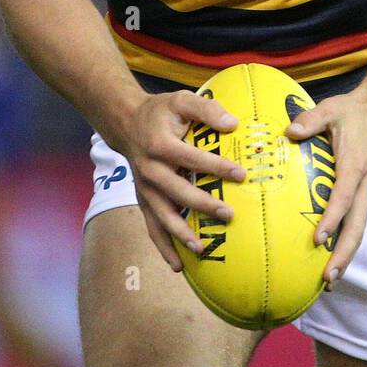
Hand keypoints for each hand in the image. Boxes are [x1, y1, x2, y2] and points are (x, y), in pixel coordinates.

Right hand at [113, 91, 244, 272]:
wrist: (125, 123)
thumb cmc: (160, 112)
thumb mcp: (181, 100)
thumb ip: (206, 108)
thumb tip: (232, 124)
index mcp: (159, 145)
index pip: (191, 158)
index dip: (216, 166)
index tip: (241, 175)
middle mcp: (149, 170)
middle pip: (176, 191)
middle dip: (202, 204)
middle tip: (229, 214)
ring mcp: (144, 188)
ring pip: (161, 215)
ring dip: (180, 233)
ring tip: (201, 249)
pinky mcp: (143, 200)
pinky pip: (152, 227)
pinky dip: (163, 247)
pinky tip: (178, 266)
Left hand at [285, 88, 366, 287]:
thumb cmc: (353, 111)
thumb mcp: (331, 109)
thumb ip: (310, 120)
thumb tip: (290, 132)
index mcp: (355, 167)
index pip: (343, 198)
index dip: (332, 219)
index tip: (318, 239)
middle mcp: (364, 185)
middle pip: (356, 227)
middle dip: (343, 254)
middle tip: (327, 278)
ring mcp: (366, 192)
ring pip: (358, 230)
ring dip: (346, 255)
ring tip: (329, 280)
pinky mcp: (363, 193)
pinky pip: (356, 223)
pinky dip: (345, 243)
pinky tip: (331, 258)